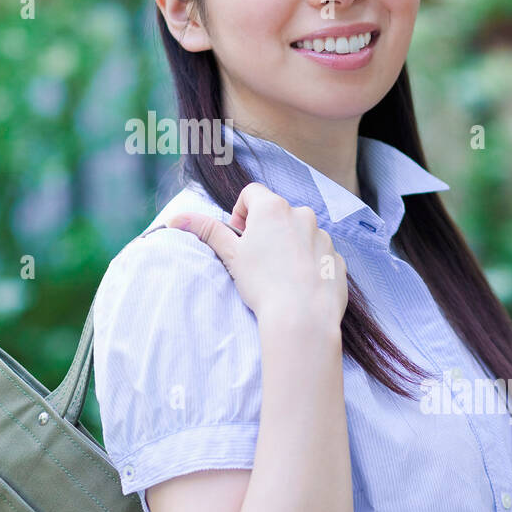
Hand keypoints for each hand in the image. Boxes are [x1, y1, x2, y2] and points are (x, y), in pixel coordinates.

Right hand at [167, 182, 347, 333]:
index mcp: (273, 208)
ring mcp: (323, 236)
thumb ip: (206, 231)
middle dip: (266, 231)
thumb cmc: (263, 283)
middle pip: (277, 213)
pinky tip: (299, 286)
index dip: (240, 213)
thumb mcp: (230, 255)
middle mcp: (302, 215)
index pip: (252, 193)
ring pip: (300, 234)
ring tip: (279, 276)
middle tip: (257, 260)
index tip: (240, 237)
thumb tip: (176, 218)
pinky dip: (309, 264)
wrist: (302, 317)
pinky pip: (319, 254)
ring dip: (288, 246)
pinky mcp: (336, 259)